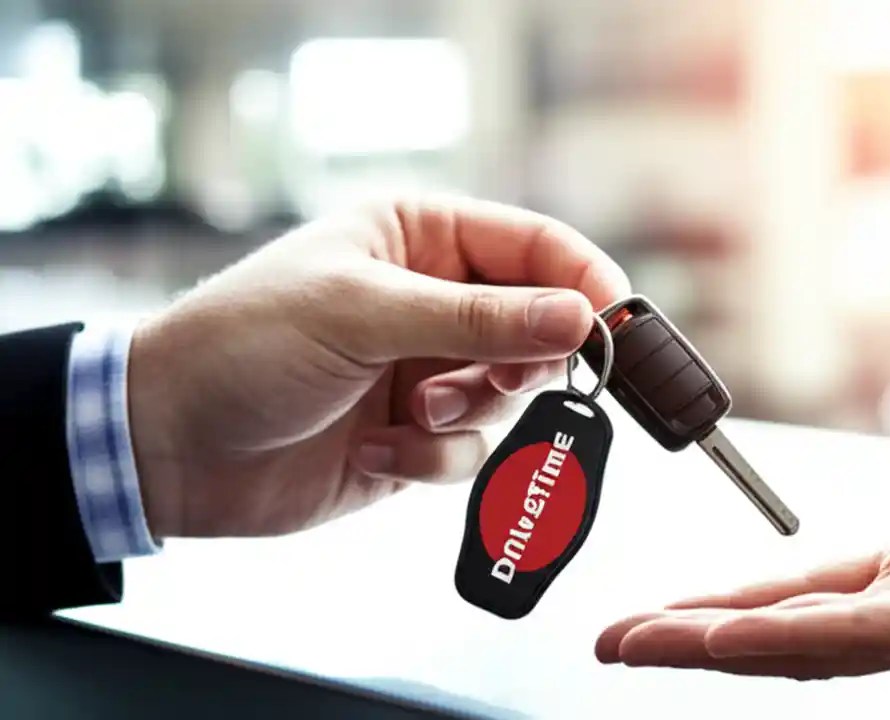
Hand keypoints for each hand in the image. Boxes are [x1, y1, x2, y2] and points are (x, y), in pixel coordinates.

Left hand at [129, 196, 628, 538]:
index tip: (617, 326)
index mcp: (419, 237)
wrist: (167, 445)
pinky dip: (431, 458)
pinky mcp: (414, 436)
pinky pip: (469, 451)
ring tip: (409, 414)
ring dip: (465, 414)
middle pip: (537, 326)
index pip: (533, 247)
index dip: (583, 282)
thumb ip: (478, 319)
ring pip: (509, 396)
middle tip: (497, 379)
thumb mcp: (363, 314)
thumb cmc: (243, 345)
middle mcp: (432, 300)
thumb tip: (579, 317)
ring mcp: (426, 370)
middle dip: (521, 363)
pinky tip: (375, 449)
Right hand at [596, 439, 889, 709]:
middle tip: (610, 641)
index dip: (727, 603)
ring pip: (795, 638)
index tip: (662, 609)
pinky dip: (779, 640)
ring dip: (710, 642)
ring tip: (635, 646)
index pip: (800, 593)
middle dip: (690, 634)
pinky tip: (721, 642)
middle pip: (779, 624)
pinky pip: (852, 634)